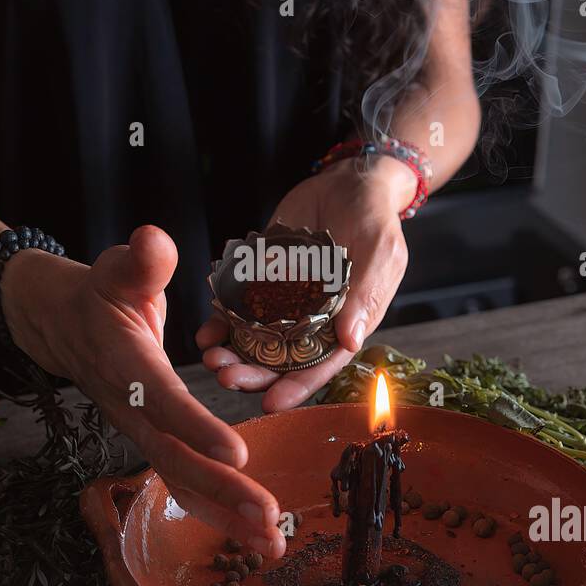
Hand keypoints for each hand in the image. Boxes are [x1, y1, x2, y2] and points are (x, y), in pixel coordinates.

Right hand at [4, 225, 286, 557]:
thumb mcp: (115, 268)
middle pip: (178, 460)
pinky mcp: (156, 443)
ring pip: (183, 483)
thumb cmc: (100, 294)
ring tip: (271, 546)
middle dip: (224, 492)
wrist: (64, 326)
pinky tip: (255, 536)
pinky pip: (186, 484)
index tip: (236, 452)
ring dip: (227, 516)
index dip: (198, 428)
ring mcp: (143, 434)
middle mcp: (134, 411)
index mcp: (128, 368)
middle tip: (269, 518)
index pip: (165, 403)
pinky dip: (219, 512)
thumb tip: (153, 240)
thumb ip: (139, 261)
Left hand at [197, 155, 414, 410]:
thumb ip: (365, 296)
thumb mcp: (380, 253)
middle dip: (253, 374)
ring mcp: (285, 302)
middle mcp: (312, 321)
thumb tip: (351, 342)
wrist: (348, 182)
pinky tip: (206, 331)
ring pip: (255, 339)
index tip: (271, 403)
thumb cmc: (375, 219)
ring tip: (212, 358)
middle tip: (227, 377)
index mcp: (345, 324)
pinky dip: (221, 321)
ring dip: (233, 353)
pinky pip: (238, 306)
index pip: (321, 365)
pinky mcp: (262, 280)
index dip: (297, 387)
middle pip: (281, 359)